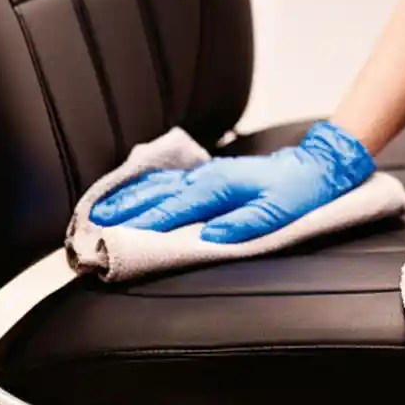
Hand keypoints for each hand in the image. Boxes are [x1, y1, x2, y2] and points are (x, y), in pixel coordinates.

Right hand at [89, 121, 374, 242]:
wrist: (314, 168)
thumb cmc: (298, 194)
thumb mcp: (277, 214)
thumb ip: (243, 226)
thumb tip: (209, 237)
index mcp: (218, 189)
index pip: (172, 210)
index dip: (141, 225)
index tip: (113, 236)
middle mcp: (206, 178)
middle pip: (155, 195)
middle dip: (122, 211)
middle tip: (90, 226)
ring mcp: (205, 174)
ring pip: (157, 186)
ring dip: (127, 198)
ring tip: (99, 212)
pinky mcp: (208, 176)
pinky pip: (168, 182)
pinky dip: (144, 189)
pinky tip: (131, 195)